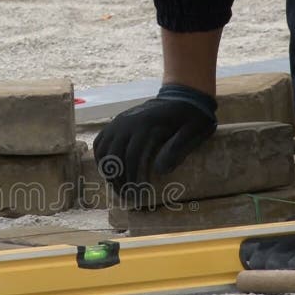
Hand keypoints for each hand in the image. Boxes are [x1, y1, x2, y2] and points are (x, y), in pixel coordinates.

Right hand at [93, 96, 215, 194]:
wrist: (182, 96)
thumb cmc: (191, 117)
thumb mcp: (194, 131)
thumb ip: (178, 148)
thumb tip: (160, 171)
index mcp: (147, 125)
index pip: (132, 156)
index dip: (133, 178)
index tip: (138, 196)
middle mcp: (128, 122)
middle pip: (115, 156)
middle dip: (120, 180)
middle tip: (128, 198)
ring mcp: (119, 121)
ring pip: (104, 151)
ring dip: (109, 173)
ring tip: (120, 189)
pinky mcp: (116, 123)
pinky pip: (100, 143)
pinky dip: (101, 160)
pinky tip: (110, 173)